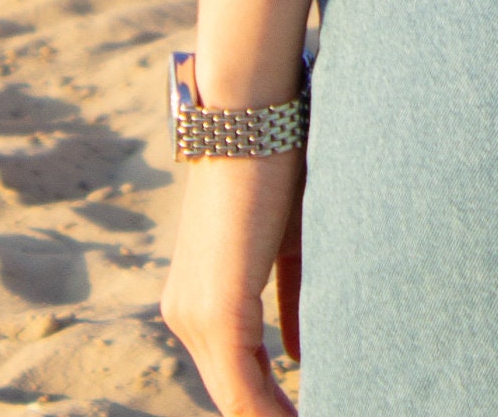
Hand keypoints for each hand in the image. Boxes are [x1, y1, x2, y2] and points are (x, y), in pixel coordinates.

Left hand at [162, 153, 304, 416]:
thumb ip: (291, 298)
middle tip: (312, 415)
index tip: (302, 411)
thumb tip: (295, 355)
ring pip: (235, 395)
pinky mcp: (217, 309)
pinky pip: (241, 387)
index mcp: (196, 298)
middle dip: (268, 414)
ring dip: (271, 415)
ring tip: (313, 416)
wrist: (249, 112)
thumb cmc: (277, 162)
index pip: (233, 373)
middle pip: (231, 393)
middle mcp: (184, 314)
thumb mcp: (289, 242)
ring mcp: (195, 314)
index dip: (267, 403)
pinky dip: (267, 412)